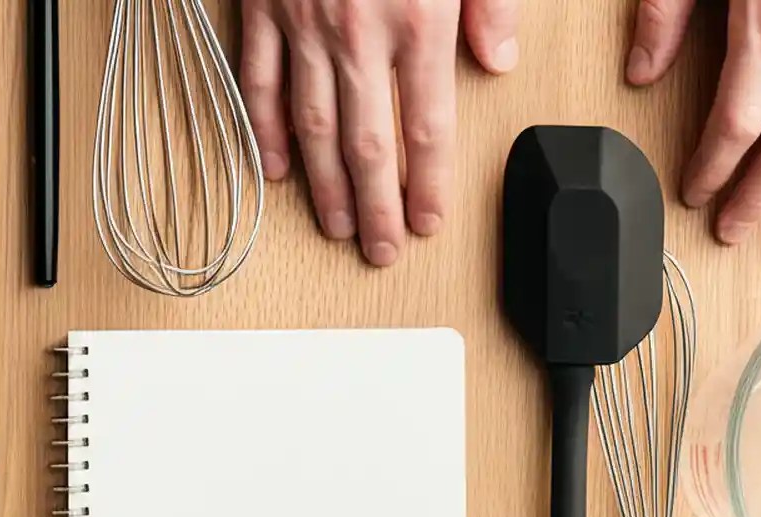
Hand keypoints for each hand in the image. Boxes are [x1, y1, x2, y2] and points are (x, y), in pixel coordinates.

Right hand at [241, 0, 520, 265]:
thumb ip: (490, 2)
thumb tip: (500, 58)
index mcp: (418, 19)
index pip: (427, 126)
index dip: (427, 184)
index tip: (427, 221)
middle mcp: (358, 31)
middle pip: (368, 144)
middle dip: (376, 207)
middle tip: (381, 248)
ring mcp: (304, 23)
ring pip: (313, 125)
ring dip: (326, 185)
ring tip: (338, 226)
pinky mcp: (263, 6)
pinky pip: (259, 81)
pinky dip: (266, 130)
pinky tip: (279, 168)